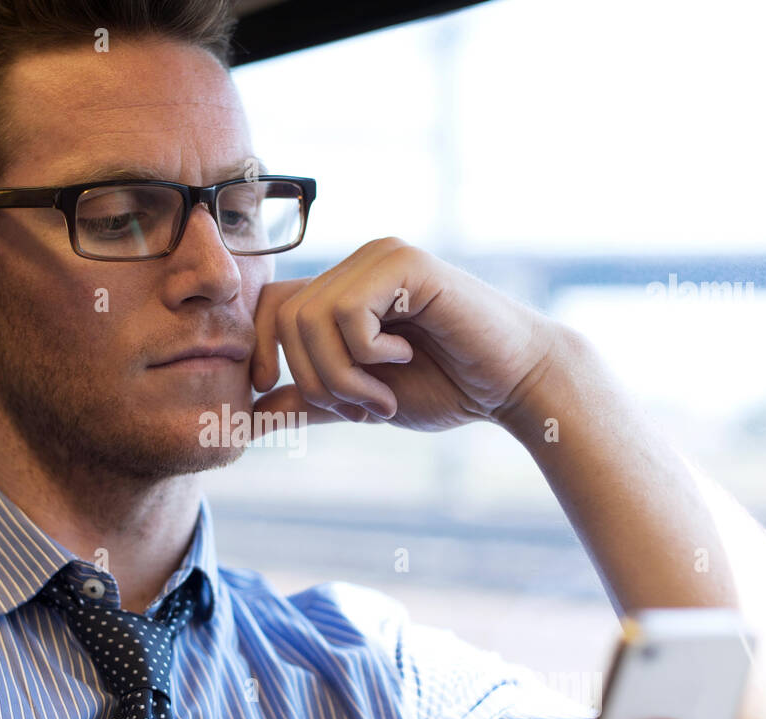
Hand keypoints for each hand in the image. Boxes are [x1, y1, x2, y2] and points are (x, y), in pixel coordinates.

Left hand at [251, 237, 558, 430]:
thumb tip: (252, 414)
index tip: (271, 391)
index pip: (272, 306)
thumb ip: (311, 401)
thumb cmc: (445, 388)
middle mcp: (358, 263)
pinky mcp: (406, 264)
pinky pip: (348, 310)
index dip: (261, 349)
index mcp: (344, 288)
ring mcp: (381, 258)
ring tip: (381, 397)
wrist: (513, 384)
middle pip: (286, 317)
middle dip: (314, 379)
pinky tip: (404, 356)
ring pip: (310, 316)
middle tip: (361, 409)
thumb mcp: (362, 400)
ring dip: (341, 374)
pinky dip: (367, 351)